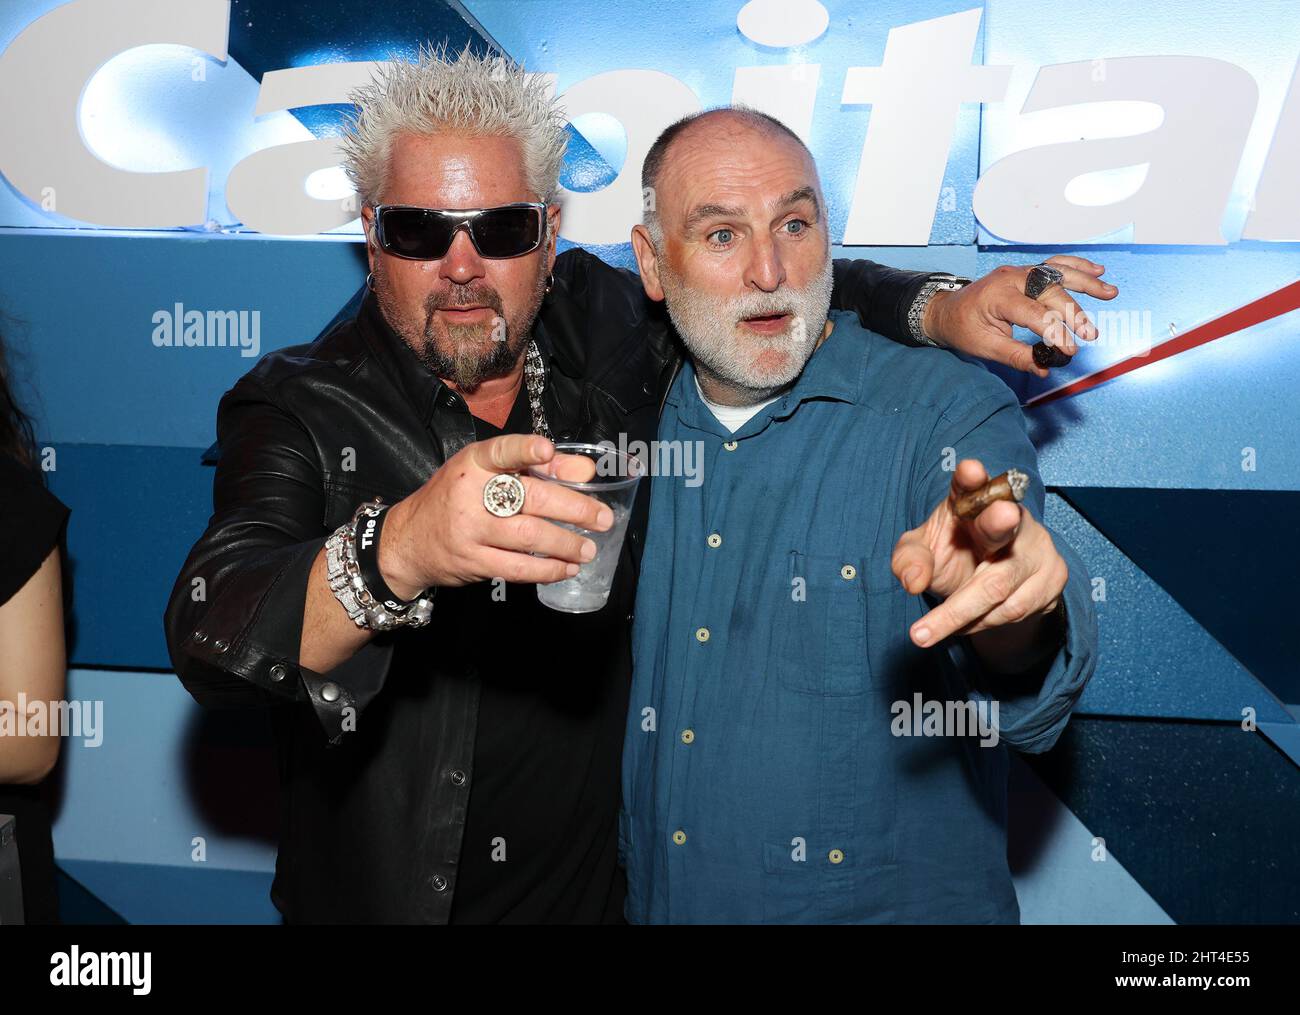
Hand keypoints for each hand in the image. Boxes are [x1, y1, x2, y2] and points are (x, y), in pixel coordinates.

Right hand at [377, 434, 612, 595]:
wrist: (407, 540)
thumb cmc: (457, 498)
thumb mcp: (486, 472)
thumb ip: (537, 468)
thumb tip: (586, 471)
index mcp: (474, 463)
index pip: (501, 451)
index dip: (524, 450)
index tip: (548, 451)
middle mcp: (470, 493)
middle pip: (530, 498)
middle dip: (574, 508)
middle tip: (603, 518)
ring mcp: (470, 530)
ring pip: (528, 537)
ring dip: (565, 544)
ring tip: (589, 548)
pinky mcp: (473, 561)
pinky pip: (517, 568)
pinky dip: (548, 570)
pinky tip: (567, 568)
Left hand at [891, 459, 1066, 663]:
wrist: (988, 582)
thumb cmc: (952, 552)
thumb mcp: (921, 552)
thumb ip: (909, 560)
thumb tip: (913, 582)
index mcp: (970, 499)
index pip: (969, 485)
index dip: (970, 477)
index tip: (969, 469)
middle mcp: (1010, 515)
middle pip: (1002, 526)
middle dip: (1000, 523)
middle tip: (1003, 514)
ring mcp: (1037, 546)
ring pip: (1000, 586)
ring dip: (962, 614)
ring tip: (931, 628)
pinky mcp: (1054, 575)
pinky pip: (1015, 608)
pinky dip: (983, 621)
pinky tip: (968, 620)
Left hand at [923, 255, 1118, 377]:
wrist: (946, 310)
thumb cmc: (963, 328)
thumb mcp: (984, 347)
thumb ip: (1016, 356)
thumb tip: (1043, 368)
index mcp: (998, 296)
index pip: (1034, 314)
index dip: (1055, 332)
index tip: (1070, 351)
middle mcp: (1011, 278)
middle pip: (1050, 291)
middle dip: (1074, 313)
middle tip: (1091, 334)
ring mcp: (1019, 271)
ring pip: (1057, 272)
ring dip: (1086, 281)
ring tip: (1110, 292)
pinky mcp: (1026, 272)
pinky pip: (1054, 264)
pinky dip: (1076, 266)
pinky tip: (1098, 269)